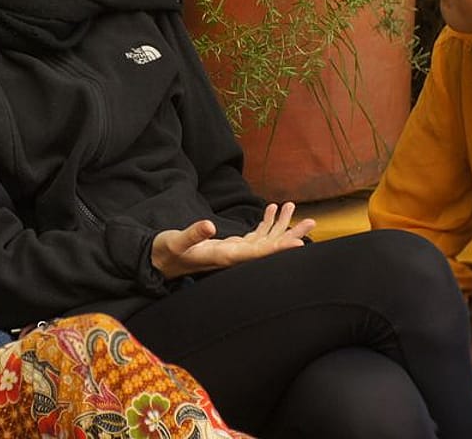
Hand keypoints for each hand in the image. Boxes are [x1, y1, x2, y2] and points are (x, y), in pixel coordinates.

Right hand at [151, 203, 314, 279]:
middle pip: (268, 248)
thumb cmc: (167, 252)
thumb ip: (192, 234)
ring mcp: (234, 252)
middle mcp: (234, 257)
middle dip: (289, 235)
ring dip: (281, 225)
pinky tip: (274, 208)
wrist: (159, 261)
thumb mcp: (176, 241)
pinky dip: (265, 222)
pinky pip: (253, 235)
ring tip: (297, 209)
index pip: (258, 254)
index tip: (298, 244)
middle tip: (312, 222)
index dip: (279, 249)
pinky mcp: (230, 246)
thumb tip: (209, 226)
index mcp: (225, 257)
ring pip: (264, 240)